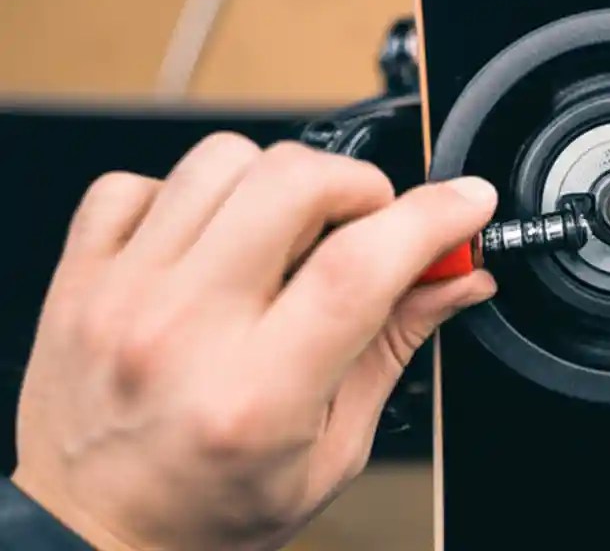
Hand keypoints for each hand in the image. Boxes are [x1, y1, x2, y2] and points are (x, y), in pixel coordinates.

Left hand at [11, 133, 497, 550]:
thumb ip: (396, 346)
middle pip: (291, 183)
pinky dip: (187, 197)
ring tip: (282, 239)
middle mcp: (181, 333)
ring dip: (277, 184)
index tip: (466, 204)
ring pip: (222, 161)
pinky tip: (207, 246)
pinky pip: (137, 181)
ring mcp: (121, 296)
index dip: (433, 218)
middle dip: (359, 186)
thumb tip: (459, 278)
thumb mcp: (332, 449)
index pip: (360, 267)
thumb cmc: (210, 510)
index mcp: (257, 395)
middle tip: (367, 227)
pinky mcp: (79, 277)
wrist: (92, 538)